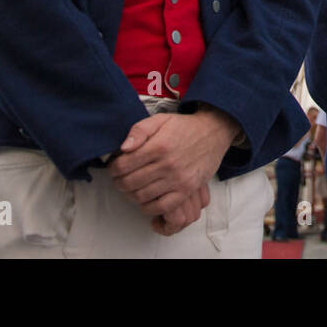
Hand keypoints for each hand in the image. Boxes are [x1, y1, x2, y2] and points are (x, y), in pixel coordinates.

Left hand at [109, 109, 237, 228]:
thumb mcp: (160, 119)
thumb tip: (123, 148)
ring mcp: (178, 179)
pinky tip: (146, 199)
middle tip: (119, 179)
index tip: (115, 167)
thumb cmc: (184, 127)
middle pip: (129, 183)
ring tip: (131, 187)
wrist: (213, 132)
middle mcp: (167, 164)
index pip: (123, 166)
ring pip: (142, 196)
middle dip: (118, 182)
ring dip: (130, 194)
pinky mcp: (187, 190)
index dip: (113, 168)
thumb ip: (139, 130)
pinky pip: (162, 207)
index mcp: (158, 146)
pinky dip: (148, 207)